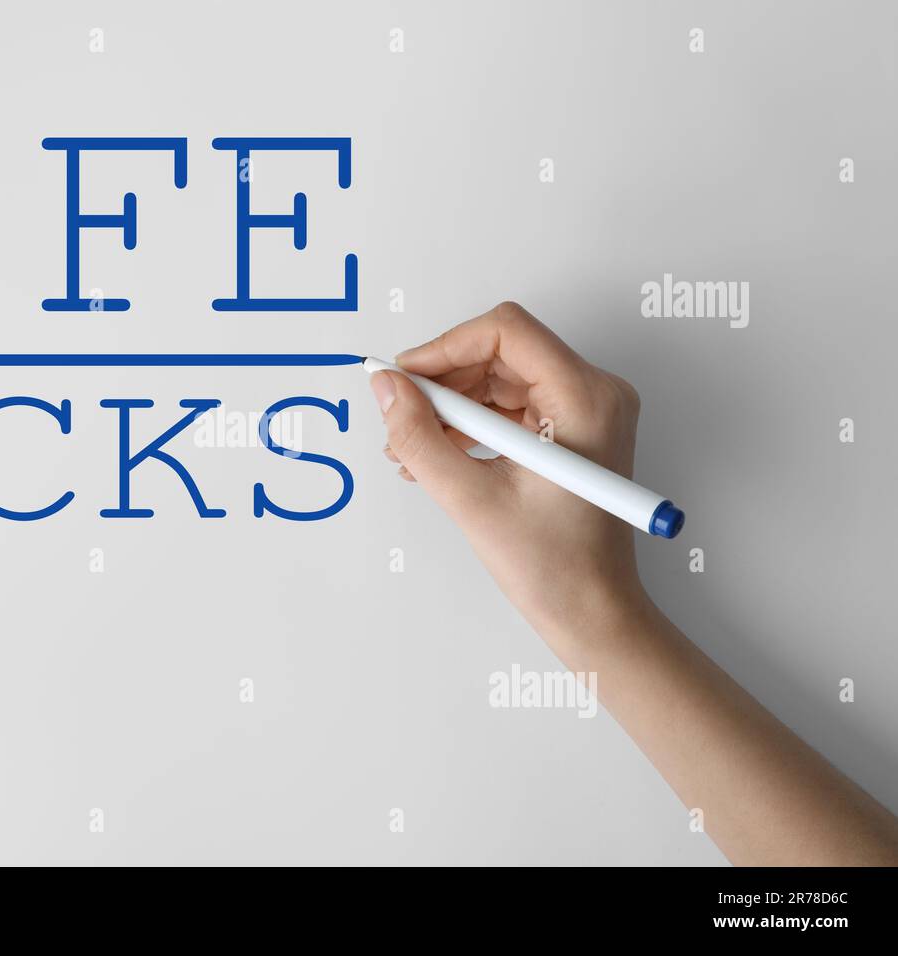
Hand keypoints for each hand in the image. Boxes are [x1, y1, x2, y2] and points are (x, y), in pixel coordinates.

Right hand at [371, 301, 646, 635]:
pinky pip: (508, 406)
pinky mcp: (570, 430)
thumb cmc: (555, 567)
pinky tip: (437, 456)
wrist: (593, 612)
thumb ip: (419, 439)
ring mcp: (585, 411)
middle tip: (399, 419)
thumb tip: (387, 388)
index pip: (506, 331)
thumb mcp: (471, 500)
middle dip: (443, 383)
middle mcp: (594, 394)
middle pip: (500, 353)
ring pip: (499, 379)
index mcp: (586, 399)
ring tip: (410, 448)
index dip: (444, 348)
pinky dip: (469, 424)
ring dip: (450, 407)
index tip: (404, 378)